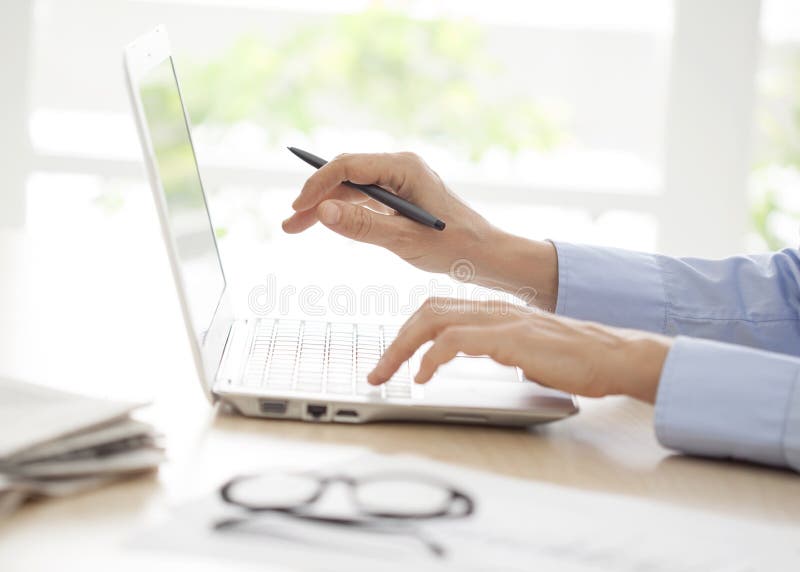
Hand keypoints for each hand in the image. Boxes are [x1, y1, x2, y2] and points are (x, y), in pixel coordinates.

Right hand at [283, 153, 558, 308]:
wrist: (486, 255)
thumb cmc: (455, 247)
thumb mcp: (406, 241)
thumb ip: (364, 227)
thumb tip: (322, 213)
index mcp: (405, 167)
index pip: (349, 167)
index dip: (318, 185)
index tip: (298, 208)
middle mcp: (401, 168)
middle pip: (346, 176)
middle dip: (315, 197)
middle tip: (290, 223)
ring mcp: (400, 181)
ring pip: (351, 189)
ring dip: (325, 207)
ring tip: (295, 227)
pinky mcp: (401, 196)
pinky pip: (364, 200)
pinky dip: (343, 213)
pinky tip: (324, 225)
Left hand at [368, 298, 672, 402]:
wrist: (613, 356)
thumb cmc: (573, 358)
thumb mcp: (522, 350)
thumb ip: (493, 349)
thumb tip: (466, 361)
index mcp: (492, 311)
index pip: (436, 311)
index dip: (407, 333)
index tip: (390, 359)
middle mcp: (492, 309)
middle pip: (426, 312)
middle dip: (394, 341)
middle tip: (377, 371)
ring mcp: (500, 320)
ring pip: (433, 321)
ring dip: (402, 349)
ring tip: (388, 375)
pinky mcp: (510, 337)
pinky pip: (457, 340)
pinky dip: (432, 358)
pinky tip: (424, 376)